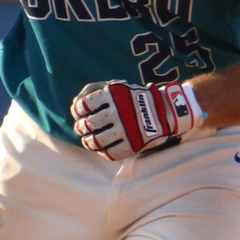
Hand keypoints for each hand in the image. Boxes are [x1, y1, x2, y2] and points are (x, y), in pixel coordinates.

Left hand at [70, 79, 204, 159]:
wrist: (165, 110)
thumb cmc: (134, 97)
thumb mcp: (116, 85)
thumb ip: (93, 89)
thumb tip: (74, 104)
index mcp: (112, 94)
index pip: (83, 105)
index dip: (77, 111)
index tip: (79, 114)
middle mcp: (118, 111)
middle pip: (87, 125)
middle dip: (80, 128)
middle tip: (82, 128)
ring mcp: (126, 129)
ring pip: (95, 142)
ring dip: (88, 142)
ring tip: (89, 140)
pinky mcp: (132, 145)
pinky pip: (110, 153)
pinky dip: (103, 152)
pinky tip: (103, 148)